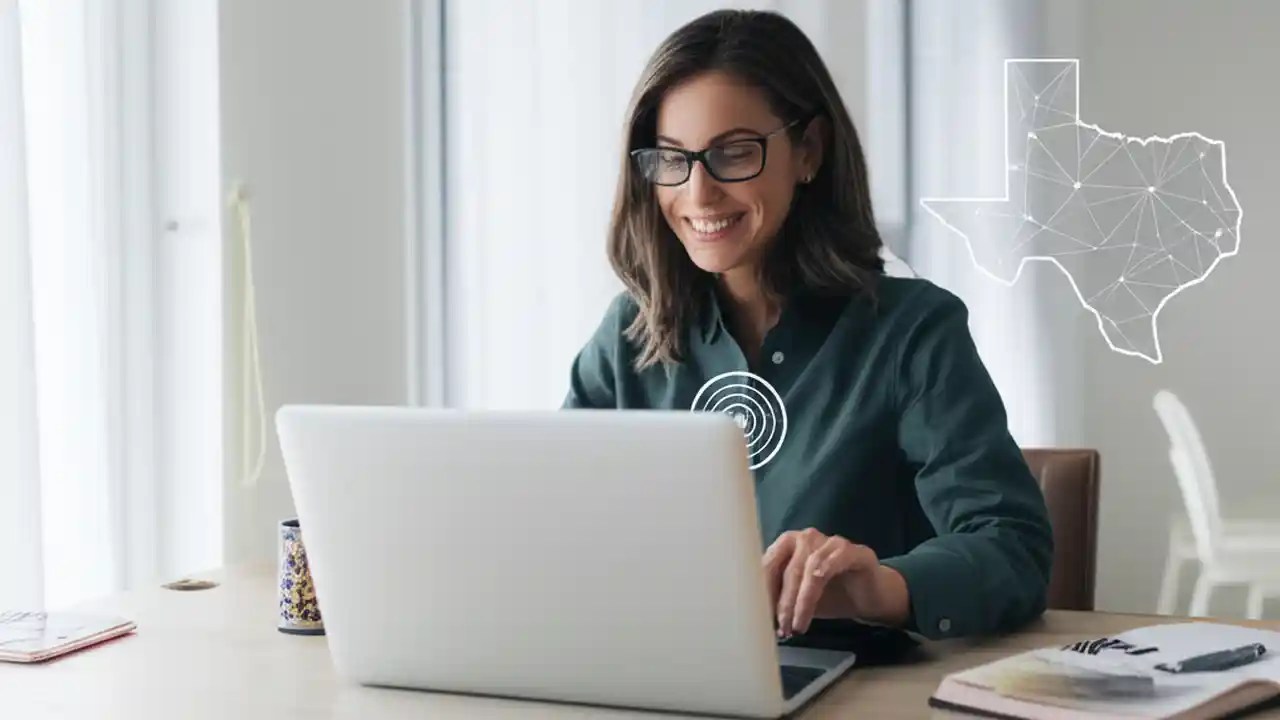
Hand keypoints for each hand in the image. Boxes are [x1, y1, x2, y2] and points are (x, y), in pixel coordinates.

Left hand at [762, 528, 908, 637]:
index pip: (767, 563)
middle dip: (782, 601)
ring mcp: (831, 542)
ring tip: (798, 625)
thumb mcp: (798, 600)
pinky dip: (820, 581)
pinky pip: (834, 562)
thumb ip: (779, 600)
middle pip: (787, 567)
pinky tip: (813, 601)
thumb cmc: (830, 596)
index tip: (756, 615)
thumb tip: (755, 617)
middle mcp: (806, 538)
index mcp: (787, 545)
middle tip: (781, 627)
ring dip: (801, 600)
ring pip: (809, 567)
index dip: (760, 590)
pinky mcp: (854, 551)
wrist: (870, 597)